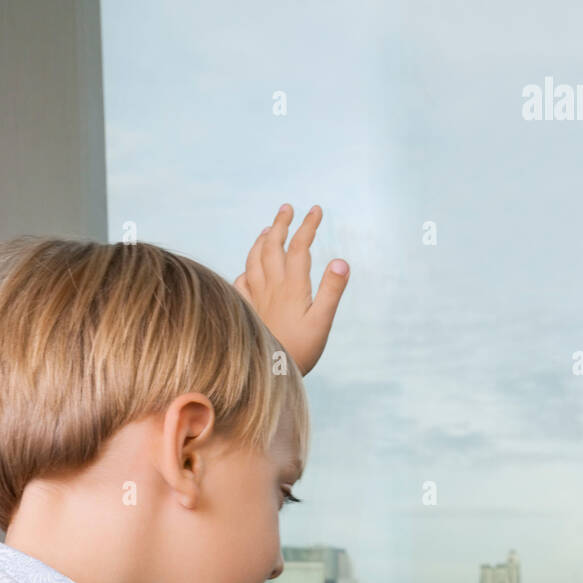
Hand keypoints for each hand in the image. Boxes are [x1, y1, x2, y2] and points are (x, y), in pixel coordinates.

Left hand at [233, 204, 348, 375]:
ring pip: (254, 260)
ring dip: (261, 240)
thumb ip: (331, 291)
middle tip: (287, 208)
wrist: (270, 374)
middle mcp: (271, 287)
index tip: (316, 209)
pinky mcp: (247, 310)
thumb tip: (340, 261)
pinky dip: (247, 268)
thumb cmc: (300, 352)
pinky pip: (242, 282)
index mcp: (292, 287)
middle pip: (272, 246)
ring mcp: (256, 298)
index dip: (308, 225)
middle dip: (280, 224)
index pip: (300, 247)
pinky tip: (250, 268)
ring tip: (267, 229)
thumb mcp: (322, 323)